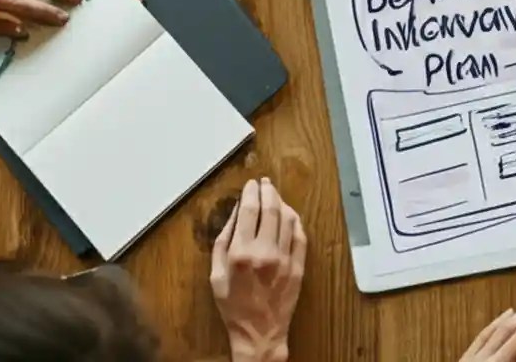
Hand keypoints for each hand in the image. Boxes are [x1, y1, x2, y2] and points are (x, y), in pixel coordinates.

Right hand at [211, 178, 306, 361]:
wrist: (259, 331)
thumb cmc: (232, 306)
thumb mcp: (215, 274)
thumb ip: (223, 241)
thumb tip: (234, 214)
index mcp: (240, 253)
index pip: (249, 210)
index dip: (251, 192)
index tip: (251, 184)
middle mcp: (264, 253)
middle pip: (271, 209)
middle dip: (268, 191)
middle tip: (265, 183)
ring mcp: (285, 259)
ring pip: (288, 219)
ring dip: (282, 202)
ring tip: (275, 195)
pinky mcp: (298, 266)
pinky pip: (300, 235)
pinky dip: (295, 220)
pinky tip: (289, 214)